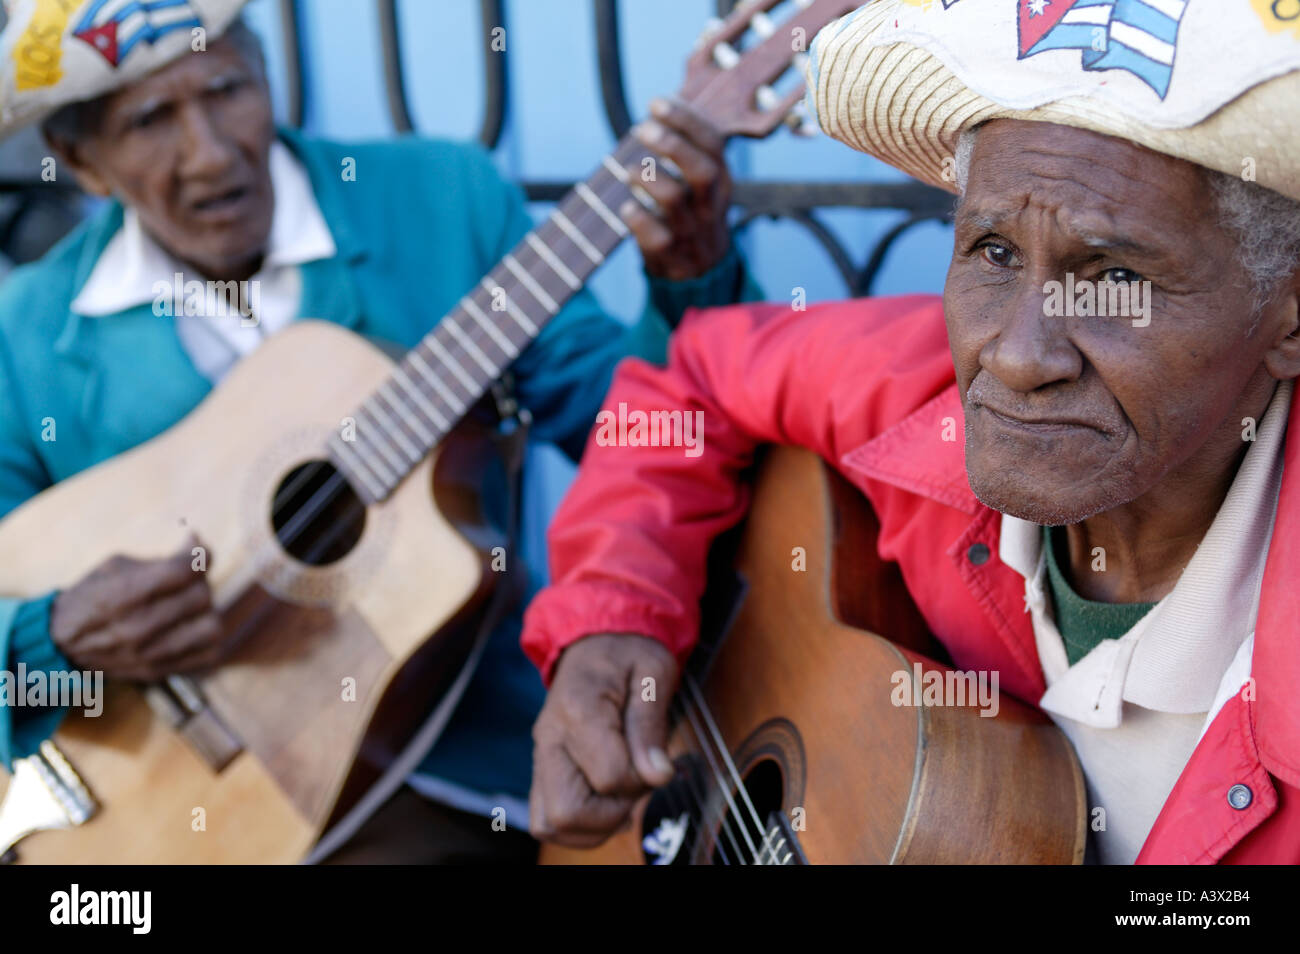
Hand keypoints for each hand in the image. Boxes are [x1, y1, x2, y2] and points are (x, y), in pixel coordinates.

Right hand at [50, 535, 230, 680]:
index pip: (183, 570)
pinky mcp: (159, 671)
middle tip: (186, 577)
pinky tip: (193, 625)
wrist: (61, 644)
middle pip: (200, 596)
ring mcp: (151, 653)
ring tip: (190, 604)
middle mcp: (139, 626)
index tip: (196, 548)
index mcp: (124, 594)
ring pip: (211, 627)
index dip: (199, 553)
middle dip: (198, 580)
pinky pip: (208, 654)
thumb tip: (196, 544)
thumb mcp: (115, 566)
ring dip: (206, 611)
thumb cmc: (91, 596)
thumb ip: (160, 558)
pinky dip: (207, 637)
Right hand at [530, 632, 678, 846]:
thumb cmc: (628, 654)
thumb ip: (652, 726)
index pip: (610, 778)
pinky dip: (579, 825)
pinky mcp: (542, 769)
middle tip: (635, 783)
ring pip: (550, 824)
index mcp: (579, 710)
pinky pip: (546, 819)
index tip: (655, 759)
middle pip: (567, 813)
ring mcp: (541, 756)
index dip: (642, 779)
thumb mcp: (654, 673)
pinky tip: (605, 800)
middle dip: (612, 813)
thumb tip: (658, 776)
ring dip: (595, 824)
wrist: (595, 641)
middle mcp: (550, 738)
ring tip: (620, 792)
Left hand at [623, 98, 732, 280]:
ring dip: (646, 176)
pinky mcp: (670, 255)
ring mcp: (691, 231)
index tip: (657, 102)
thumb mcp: (700, 180)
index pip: (712, 143)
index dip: (686, 119)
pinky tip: (628, 206)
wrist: (701, 269)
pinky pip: (653, 234)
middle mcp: (710, 205)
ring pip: (673, 198)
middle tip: (643, 129)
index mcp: (721, 180)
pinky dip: (636, 216)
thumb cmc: (691, 210)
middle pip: (701, 171)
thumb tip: (658, 105)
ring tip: (631, 171)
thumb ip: (686, 146)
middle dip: (671, 144)